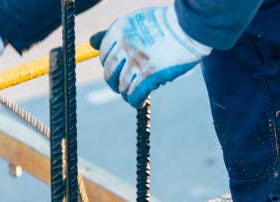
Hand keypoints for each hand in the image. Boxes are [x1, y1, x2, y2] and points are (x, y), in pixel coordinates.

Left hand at [95, 7, 210, 107]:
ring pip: (121, 86)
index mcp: (119, 29)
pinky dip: (134, 101)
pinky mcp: (149, 76)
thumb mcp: (136, 21)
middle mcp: (124, 46)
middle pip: (109, 73)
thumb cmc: (166, 24)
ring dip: (126, 92)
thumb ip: (114, 33)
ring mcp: (136, 62)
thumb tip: (91, 42)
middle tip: (121, 85)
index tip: (117, 68)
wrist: (189, 27)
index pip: (103, 54)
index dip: (110, 64)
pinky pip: (135, 95)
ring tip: (132, 93)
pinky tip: (138, 102)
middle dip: (114, 81)